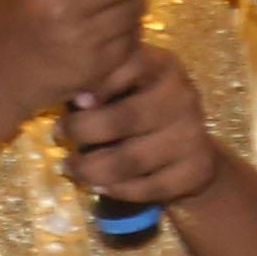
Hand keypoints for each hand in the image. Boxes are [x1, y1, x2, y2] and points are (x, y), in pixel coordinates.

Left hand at [57, 46, 223, 209]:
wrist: (184, 147)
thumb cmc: (132, 108)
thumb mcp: (118, 85)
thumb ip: (94, 81)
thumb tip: (62, 88)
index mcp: (161, 66)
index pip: (132, 65)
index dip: (101, 83)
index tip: (76, 99)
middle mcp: (182, 96)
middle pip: (126, 117)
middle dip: (83, 130)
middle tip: (58, 134)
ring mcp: (193, 133)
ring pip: (133, 159)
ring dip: (92, 168)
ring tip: (70, 167)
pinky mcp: (197, 168)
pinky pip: (149, 187)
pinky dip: (117, 190)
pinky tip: (99, 186)